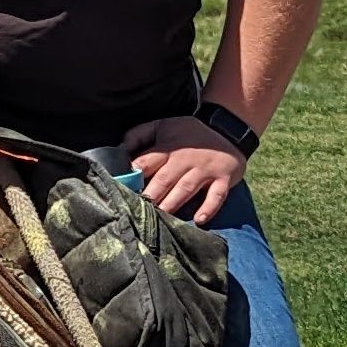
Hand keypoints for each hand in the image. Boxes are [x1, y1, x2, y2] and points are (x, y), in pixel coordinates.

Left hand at [122, 114, 246, 224]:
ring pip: (185, 189)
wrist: (227, 127)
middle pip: (164, 179)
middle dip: (150, 195)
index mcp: (167, 148)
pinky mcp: (223, 178)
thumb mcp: (162, 126)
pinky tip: (199, 221)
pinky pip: (217, 195)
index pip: (146, 162)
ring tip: (160, 219)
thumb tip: (119, 149)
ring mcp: (205, 170)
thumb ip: (139, 135)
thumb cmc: (189, 133)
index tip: (121, 190)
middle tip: (138, 211)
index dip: (133, 176)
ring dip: (172, 204)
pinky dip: (209, 208)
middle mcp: (184, 160)